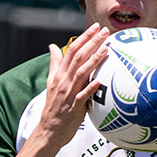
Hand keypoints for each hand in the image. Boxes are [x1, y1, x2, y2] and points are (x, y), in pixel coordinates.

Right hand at [30, 24, 110, 156]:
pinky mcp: (75, 107)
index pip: (71, 50)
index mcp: (59, 74)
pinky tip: (99, 80)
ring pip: (82, 72)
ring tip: (106, 48)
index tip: (95, 27)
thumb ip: (54, 63)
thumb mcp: (51, 82)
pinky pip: (84, 95)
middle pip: (78, 57)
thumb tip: (52, 46)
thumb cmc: (54, 106)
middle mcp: (63, 81)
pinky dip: (91, 87)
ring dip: (94, 60)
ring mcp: (69, 93)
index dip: (83, 37)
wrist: (49, 130)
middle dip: (92, 42)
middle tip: (105, 31)